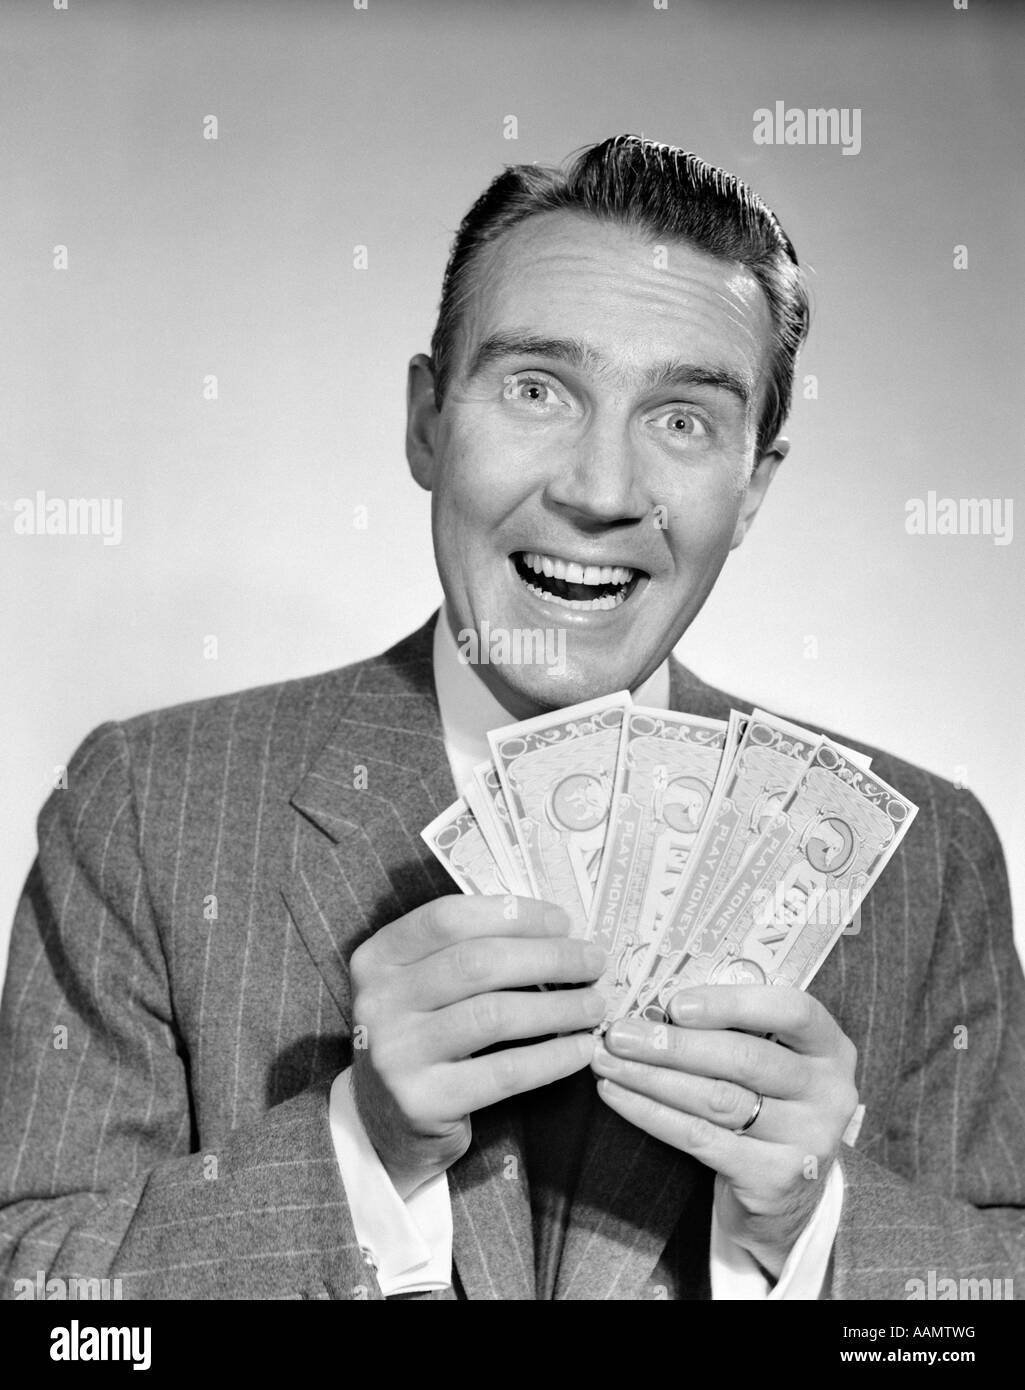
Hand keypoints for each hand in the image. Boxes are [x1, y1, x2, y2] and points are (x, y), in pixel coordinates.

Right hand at [350, 894, 603, 1198]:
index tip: (563, 921)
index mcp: (379, 957)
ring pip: (494, 1015)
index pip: (449, 918)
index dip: (513, 915)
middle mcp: (377, 1001)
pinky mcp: (422, 1101)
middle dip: (548, 957)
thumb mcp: (424, 985)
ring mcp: (396, 1053)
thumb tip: (558, 931)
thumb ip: (469, 951)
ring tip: (594, 1005)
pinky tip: (581, 1050)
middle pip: (477, 963)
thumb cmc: (424, 1036)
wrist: (384, 1122)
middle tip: (593, 962)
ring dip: (558, 1007)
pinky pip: (503, 1073)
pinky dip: (551, 1058)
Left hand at [592, 985, 857, 1277]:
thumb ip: (735, 1028)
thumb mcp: (771, 1060)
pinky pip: (700, 1138)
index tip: (675, 1004)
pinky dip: (651, 1114)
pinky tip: (618, 1096)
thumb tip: (655, 1001)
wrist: (786, 1195)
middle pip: (745, 1058)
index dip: (732, 1003)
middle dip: (673, 1044)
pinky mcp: (774, 1178)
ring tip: (607, 1060)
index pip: (792, 1009)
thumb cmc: (766, 1104)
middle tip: (619, 1033)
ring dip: (652, 1076)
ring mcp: (808, 1139)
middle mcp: (830, 1092)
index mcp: (831, 1047)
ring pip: (717, 1099)